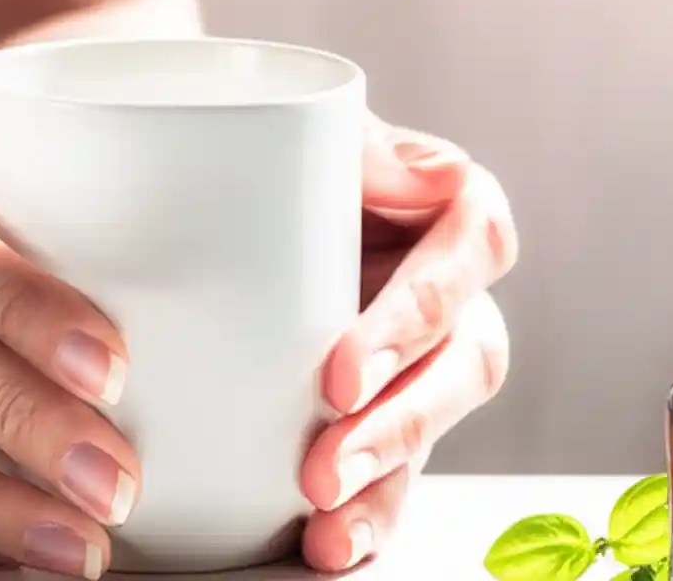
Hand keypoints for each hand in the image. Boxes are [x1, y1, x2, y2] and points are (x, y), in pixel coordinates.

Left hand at [300, 113, 518, 569]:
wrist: (197, 193)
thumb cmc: (260, 152)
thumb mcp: (301, 133)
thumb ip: (356, 143)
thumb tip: (428, 173)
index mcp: (443, 206)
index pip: (475, 243)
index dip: (423, 310)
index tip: (340, 373)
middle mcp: (444, 285)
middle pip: (467, 355)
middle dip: (402, 421)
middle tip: (325, 467)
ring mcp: (417, 354)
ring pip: (437, 422)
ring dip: (389, 479)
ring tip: (328, 525)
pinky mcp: (382, 408)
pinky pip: (399, 468)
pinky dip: (370, 513)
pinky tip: (331, 542)